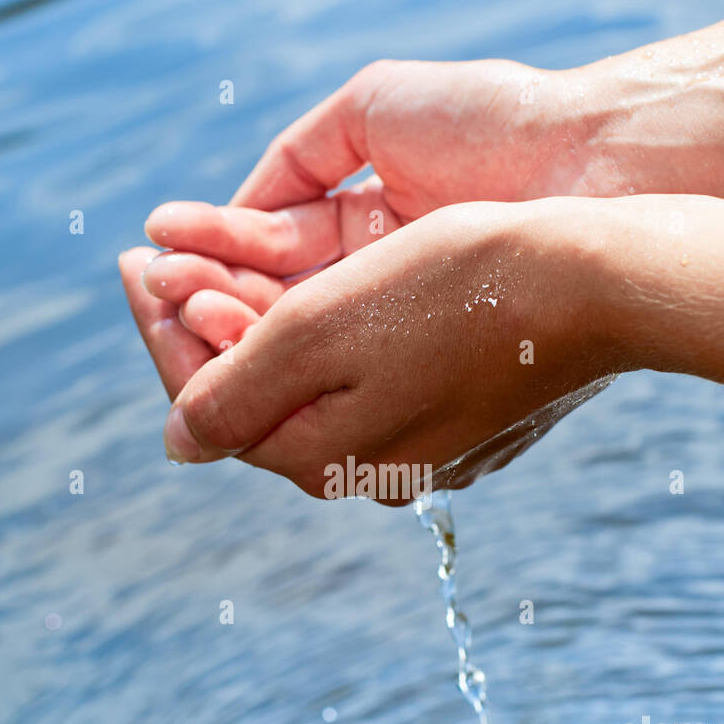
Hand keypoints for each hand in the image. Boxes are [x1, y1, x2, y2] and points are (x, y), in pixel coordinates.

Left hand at [122, 199, 616, 504]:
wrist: (595, 281)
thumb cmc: (459, 292)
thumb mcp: (320, 334)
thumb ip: (232, 393)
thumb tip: (175, 444)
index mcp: (322, 457)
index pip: (206, 404)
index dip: (157, 332)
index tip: (128, 262)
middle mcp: (363, 466)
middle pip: (254, 395)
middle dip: (197, 323)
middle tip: (153, 257)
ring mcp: (412, 443)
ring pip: (305, 380)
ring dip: (251, 320)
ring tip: (210, 260)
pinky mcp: (449, 410)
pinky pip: (357, 372)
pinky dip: (316, 328)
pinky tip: (309, 290)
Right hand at [134, 58, 587, 336]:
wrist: (596, 165)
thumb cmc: (494, 126)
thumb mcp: (371, 113)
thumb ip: (290, 165)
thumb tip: (209, 225)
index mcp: (364, 241)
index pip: (265, 272)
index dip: (206, 264)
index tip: (151, 247)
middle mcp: (379, 305)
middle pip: (269, 321)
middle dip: (200, 301)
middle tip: (143, 281)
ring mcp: (403, 348)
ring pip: (292, 352)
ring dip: (222, 324)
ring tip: (162, 294)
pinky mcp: (428, 380)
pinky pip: (331, 374)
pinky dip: (270, 348)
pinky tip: (212, 322)